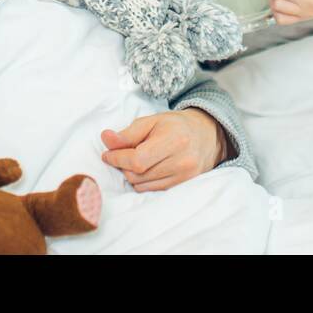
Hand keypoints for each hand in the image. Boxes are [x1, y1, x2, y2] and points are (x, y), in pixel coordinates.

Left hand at [99, 109, 224, 191]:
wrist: (206, 136)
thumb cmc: (175, 126)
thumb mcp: (151, 121)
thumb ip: (128, 133)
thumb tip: (105, 139)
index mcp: (174, 140)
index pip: (137, 159)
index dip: (117, 159)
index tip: (107, 154)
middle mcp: (182, 162)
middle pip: (138, 174)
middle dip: (123, 166)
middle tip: (121, 154)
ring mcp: (185, 177)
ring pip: (142, 186)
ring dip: (132, 175)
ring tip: (137, 160)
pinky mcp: (184, 186)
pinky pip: (152, 191)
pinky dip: (143, 182)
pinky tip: (147, 169)